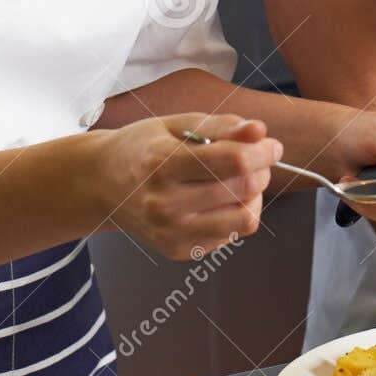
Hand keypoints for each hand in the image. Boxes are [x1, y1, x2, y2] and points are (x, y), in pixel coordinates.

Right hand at [99, 112, 282, 259]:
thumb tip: (259, 131)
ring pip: (244, 218)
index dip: (262, 151)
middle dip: (262, 169)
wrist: (104, 184)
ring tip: (242, 179)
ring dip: (255, 195)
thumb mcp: (175, 124)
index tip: (272, 144)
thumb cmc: (143, 147)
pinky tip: (220, 199)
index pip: (232, 161)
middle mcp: (164, 204)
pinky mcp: (178, 251)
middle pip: (242, 189)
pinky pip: (231, 236)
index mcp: (162, 164)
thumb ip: (220, 126)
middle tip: (256, 158)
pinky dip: (237, 214)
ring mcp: (170, 233)